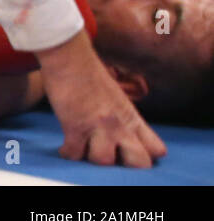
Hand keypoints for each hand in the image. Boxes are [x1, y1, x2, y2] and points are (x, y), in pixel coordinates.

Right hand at [38, 32, 165, 167]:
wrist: (70, 56)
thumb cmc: (88, 72)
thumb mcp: (115, 95)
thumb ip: (121, 115)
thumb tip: (119, 130)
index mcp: (132, 116)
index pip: (156, 149)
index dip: (144, 156)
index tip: (128, 153)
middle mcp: (120, 124)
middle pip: (139, 163)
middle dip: (124, 165)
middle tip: (107, 155)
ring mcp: (98, 126)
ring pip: (104, 161)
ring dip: (91, 158)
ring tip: (83, 149)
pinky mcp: (75, 126)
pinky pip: (73, 154)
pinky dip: (67, 153)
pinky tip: (65, 146)